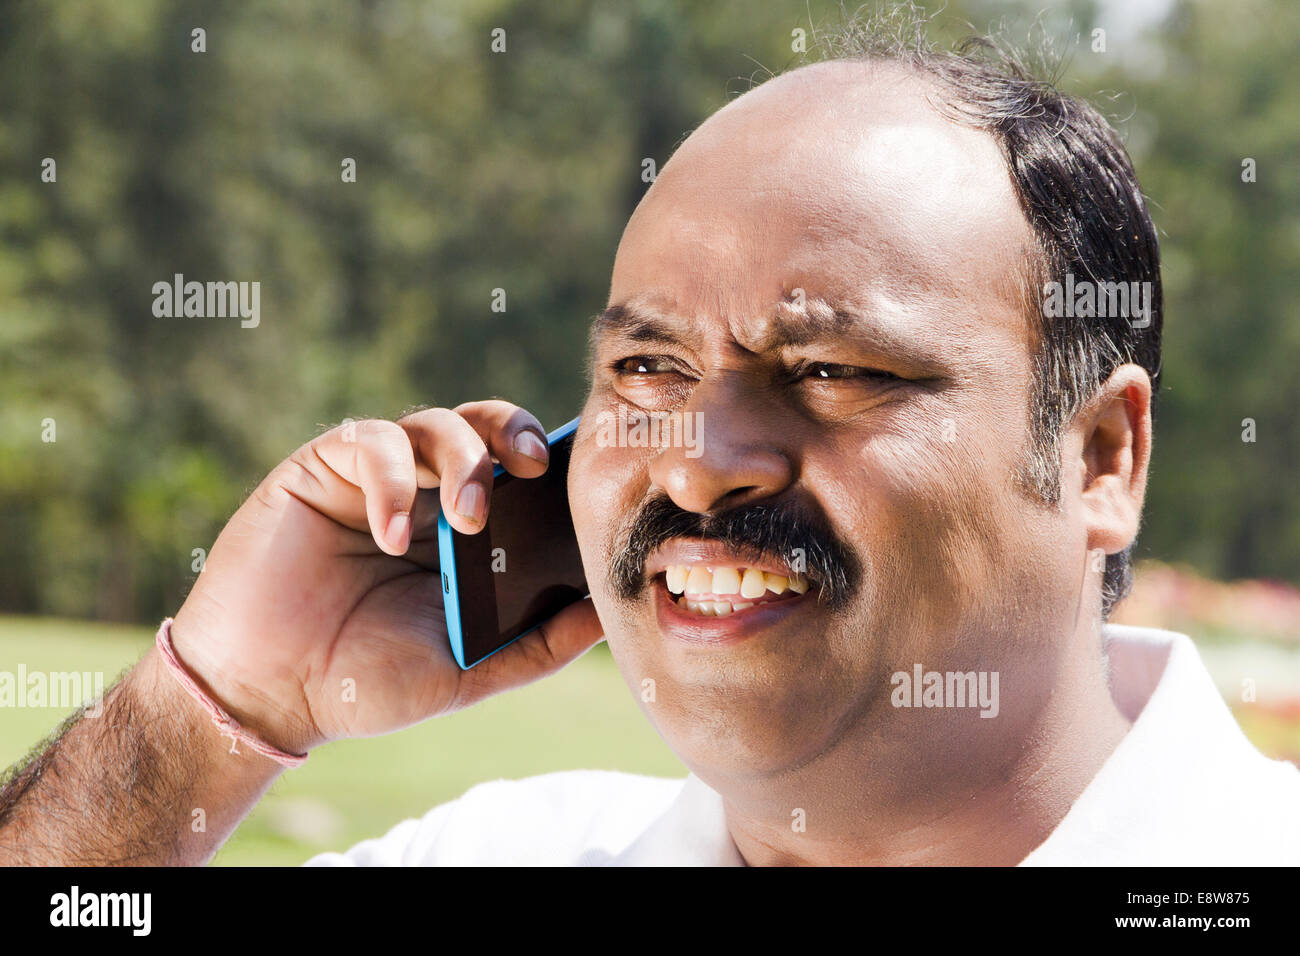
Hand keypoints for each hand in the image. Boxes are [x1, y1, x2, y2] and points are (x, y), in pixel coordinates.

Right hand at [169, 401, 603, 753]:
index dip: (549, 456)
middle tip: (531, 467)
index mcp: (465, 532)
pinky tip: (392, 535)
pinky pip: (367, 442)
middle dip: (514, 432)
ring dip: (461, 459)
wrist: (269, 697)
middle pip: (483, 424)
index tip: (575, 475)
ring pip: (431, 422)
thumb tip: (605, 614)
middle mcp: (423, 494)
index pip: (518, 469)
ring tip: (467, 519)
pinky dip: (389, 481)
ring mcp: (373, 478)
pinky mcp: (319, 471)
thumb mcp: (468, 671)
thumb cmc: (366, 684)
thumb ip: (537, 644)